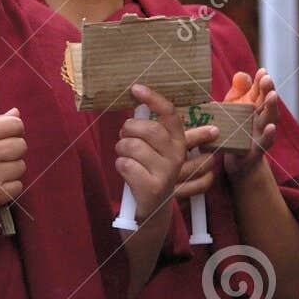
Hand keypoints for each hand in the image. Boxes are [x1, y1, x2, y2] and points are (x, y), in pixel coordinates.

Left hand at [117, 85, 214, 219]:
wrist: (152, 210)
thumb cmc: (150, 171)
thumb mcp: (158, 150)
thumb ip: (153, 126)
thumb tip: (140, 93)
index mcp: (179, 142)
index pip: (170, 114)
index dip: (153, 99)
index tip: (136, 88)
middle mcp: (176, 156)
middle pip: (147, 128)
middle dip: (128, 129)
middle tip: (125, 136)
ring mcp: (166, 172)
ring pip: (132, 145)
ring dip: (121, 149)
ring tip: (126, 157)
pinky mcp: (152, 187)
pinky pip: (125, 164)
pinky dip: (120, 166)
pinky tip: (127, 173)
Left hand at [224, 69, 280, 181]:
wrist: (237, 163)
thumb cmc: (235, 132)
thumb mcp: (232, 110)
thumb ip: (237, 93)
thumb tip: (241, 75)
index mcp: (255, 109)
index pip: (260, 92)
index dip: (262, 81)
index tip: (262, 71)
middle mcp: (261, 120)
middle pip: (267, 103)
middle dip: (268, 90)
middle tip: (267, 78)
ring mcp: (261, 135)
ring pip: (269, 120)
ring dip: (271, 107)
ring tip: (272, 95)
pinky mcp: (256, 151)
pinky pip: (264, 143)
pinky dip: (269, 135)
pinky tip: (271, 127)